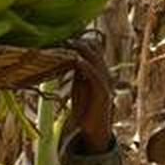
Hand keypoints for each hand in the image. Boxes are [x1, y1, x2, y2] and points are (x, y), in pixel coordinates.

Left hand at [68, 36, 113, 152]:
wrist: (92, 130)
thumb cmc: (84, 107)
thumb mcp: (79, 83)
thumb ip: (75, 69)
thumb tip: (63, 54)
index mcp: (98, 68)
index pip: (92, 45)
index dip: (78, 38)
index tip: (60, 34)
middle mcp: (104, 71)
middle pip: (94, 46)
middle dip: (76, 40)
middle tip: (58, 36)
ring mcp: (106, 81)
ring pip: (95, 57)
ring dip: (79, 49)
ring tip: (65, 43)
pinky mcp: (103, 92)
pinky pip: (95, 74)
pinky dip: (85, 66)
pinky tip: (75, 60)